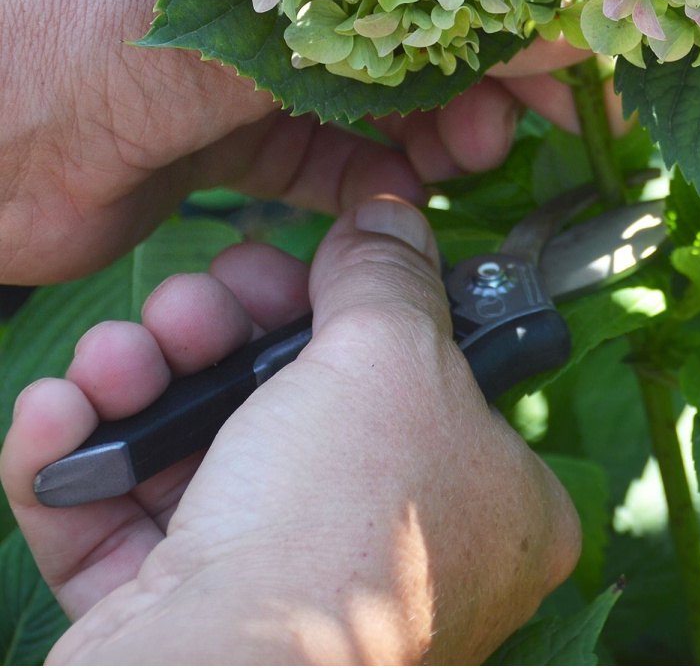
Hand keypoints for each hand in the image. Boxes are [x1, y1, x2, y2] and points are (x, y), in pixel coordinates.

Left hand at [0, 0, 621, 284]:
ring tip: (468, 154)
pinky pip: (334, 164)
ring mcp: (262, 69)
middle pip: (422, 28)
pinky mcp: (240, 144)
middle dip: (486, 74)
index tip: (572, 48)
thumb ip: (419, 26)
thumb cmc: (111, 30)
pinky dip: (376, 182)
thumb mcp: (278, 13)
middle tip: (527, 117)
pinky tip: (405, 193)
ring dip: (439, 131)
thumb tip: (560, 26)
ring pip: (388, 101)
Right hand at [0, 196, 579, 663]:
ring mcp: (292, 593)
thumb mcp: (392, 355)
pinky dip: (87, 460)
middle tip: (198, 297)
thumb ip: (390, 275)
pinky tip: (61, 413)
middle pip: (309, 398)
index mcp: (492, 504)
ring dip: (149, 380)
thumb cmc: (341, 521)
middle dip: (230, 330)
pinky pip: (131, 523)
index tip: (321, 263)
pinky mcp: (191, 624)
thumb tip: (390, 220)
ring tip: (123, 357)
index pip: (442, 378)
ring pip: (210, 448)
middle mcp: (401, 554)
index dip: (373, 311)